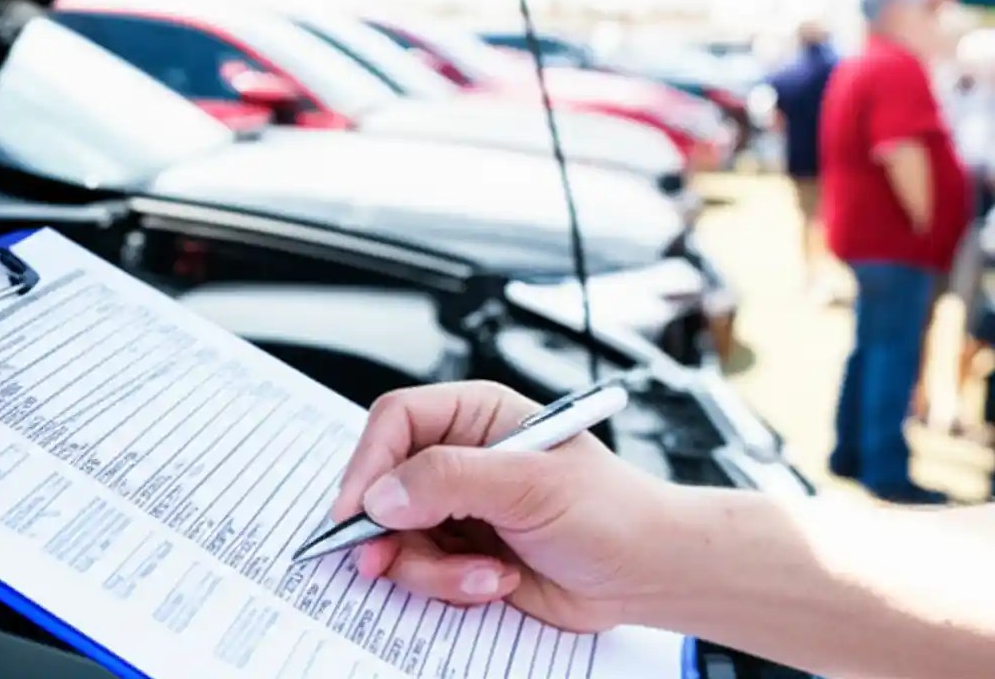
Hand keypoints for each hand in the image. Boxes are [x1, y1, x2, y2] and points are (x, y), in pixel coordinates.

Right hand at [331, 381, 674, 632]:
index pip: (396, 422)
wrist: (645, 575)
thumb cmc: (612, 511)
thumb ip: (450, 481)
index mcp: (476, 416)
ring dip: (433, 568)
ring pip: (397, 538)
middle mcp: (460, 458)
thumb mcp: (530, 484)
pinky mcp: (461, 554)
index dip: (368, 463)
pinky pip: (422, 573)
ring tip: (485, 573)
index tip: (356, 510)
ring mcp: (458, 510)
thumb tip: (383, 495)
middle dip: (388, 531)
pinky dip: (452, 587)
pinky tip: (498, 580)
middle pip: (383, 486)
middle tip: (382, 560)